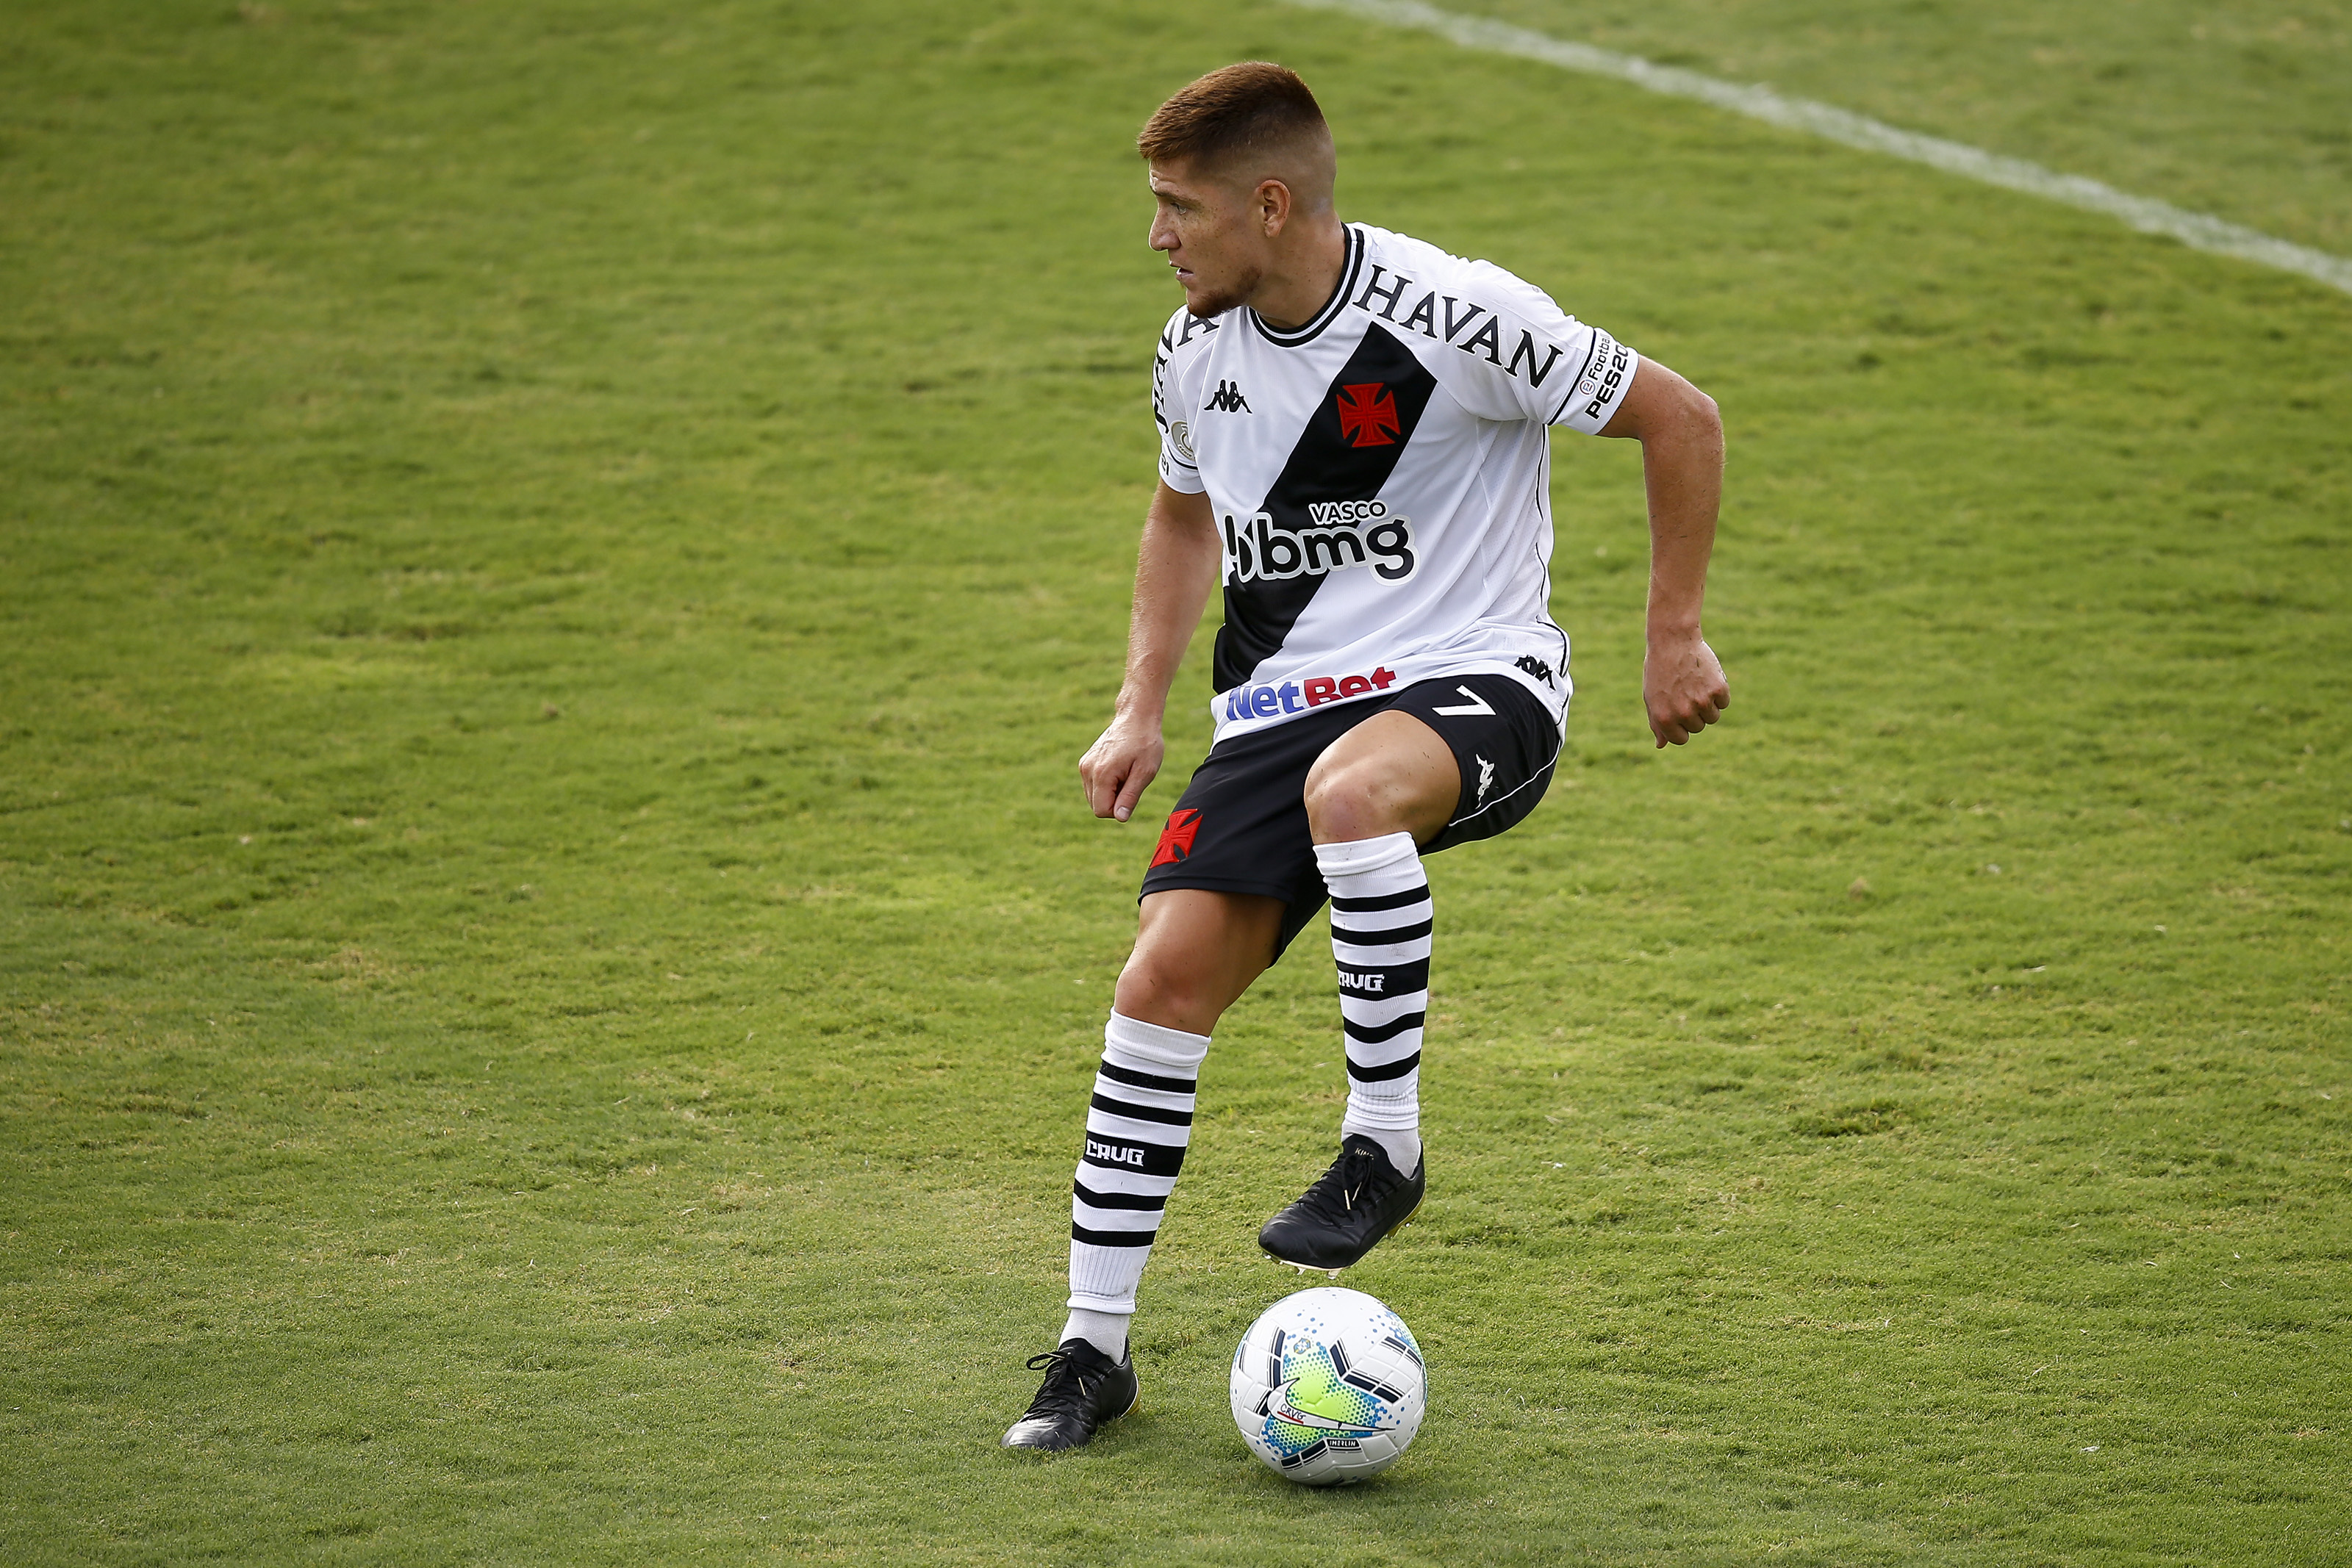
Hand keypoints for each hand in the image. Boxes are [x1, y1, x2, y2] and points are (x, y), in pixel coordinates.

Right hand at [1079, 709, 1165, 821]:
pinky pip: (1093, 786)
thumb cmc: (1145, 743)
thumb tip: (1120, 818)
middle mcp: (1087, 770)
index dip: (1119, 809)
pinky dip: (1106, 784)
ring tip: (1125, 773)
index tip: (1132, 791)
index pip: (1101, 811)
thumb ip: (1130, 796)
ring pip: (1094, 797)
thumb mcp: (1145, 772)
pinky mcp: (1085, 762)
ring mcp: (1084, 765)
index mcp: (1102, 774)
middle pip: (1096, 806)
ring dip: (1111, 792)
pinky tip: (1118, 768)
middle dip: (1114, 801)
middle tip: (1130, 779)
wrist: (1136, 717)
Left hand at [1643, 631, 1728, 747]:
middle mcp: (1683, 714)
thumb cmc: (1659, 670)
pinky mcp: (1718, 690)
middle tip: (1684, 691)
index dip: (1681, 726)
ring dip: (1707, 705)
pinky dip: (1718, 693)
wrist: (1673, 641)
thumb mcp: (1652, 697)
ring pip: (1712, 717)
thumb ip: (1657, 723)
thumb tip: (1661, 745)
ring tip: (1694, 685)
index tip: (1678, 711)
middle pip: (1698, 727)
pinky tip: (1705, 678)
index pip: (1681, 739)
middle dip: (1693, 714)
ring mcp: (1702, 702)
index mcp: (1664, 719)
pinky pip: (1723, 702)